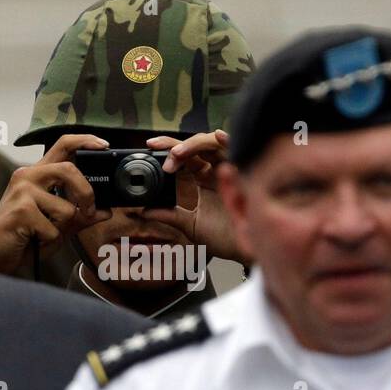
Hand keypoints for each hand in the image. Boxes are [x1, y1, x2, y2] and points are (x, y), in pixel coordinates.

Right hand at [0, 134, 112, 273]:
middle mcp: (27, 176)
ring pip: (66, 208)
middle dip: (86, 194)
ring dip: (62, 229)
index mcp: (36, 174)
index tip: (103, 145)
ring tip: (43, 235)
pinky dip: (50, 242)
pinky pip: (54, 229)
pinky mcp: (21, 211)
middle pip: (69, 170)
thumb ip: (80, 215)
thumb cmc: (23, 238)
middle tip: (88, 211)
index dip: (85, 141)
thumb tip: (105, 210)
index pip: (62, 145)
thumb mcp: (57, 224)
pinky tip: (34, 241)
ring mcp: (22, 192)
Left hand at [143, 130, 249, 264]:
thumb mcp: (190, 225)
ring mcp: (232, 170)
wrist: (244, 253)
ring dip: (195, 144)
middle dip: (177, 146)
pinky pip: (239, 152)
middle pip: (197, 146)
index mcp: (205, 179)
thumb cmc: (224, 238)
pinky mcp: (246, 174)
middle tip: (161, 152)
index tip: (150, 148)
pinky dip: (229, 141)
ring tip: (177, 153)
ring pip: (214, 144)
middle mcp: (218, 170)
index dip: (168, 150)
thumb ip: (169, 215)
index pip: (185, 157)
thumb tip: (144, 211)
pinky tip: (218, 136)